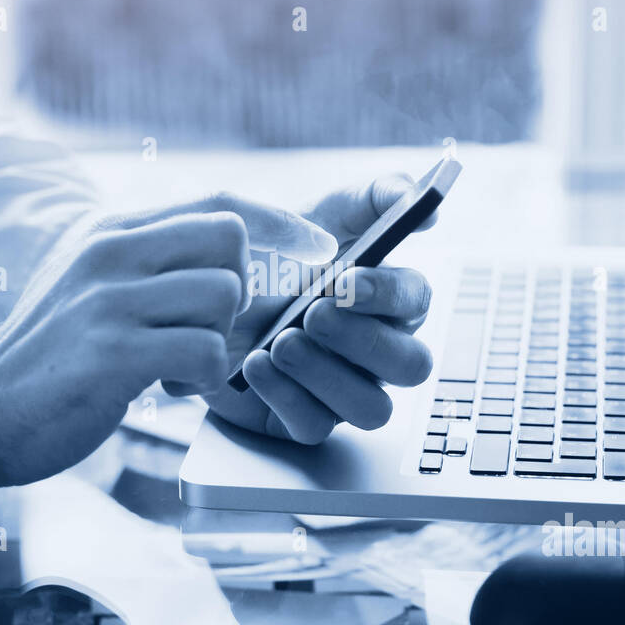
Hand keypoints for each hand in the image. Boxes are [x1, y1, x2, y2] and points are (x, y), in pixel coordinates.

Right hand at [0, 195, 337, 494]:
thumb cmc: (48, 362)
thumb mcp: (90, 292)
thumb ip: (147, 268)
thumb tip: (229, 265)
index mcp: (110, 233)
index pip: (217, 202)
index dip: (278, 222)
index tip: (318, 248)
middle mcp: (110, 251)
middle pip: (230, 237)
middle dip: (242, 291)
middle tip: (209, 332)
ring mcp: (109, 298)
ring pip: (224, 295)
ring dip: (219, 342)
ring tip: (180, 368)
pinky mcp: (113, 351)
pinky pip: (206, 351)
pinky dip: (203, 380)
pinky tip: (168, 391)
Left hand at [203, 175, 435, 443]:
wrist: (200, 290)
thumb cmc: (271, 253)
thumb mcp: (318, 211)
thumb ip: (374, 197)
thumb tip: (423, 203)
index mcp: (387, 300)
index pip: (417, 302)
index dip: (390, 295)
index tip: (348, 279)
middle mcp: (375, 351)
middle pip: (411, 366)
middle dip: (366, 341)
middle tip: (314, 312)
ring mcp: (342, 391)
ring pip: (371, 408)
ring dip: (329, 374)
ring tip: (282, 341)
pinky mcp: (302, 420)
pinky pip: (314, 426)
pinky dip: (285, 395)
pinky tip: (255, 363)